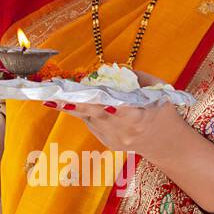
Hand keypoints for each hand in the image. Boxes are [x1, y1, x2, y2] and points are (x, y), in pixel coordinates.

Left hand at [43, 69, 188, 159]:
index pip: (116, 109)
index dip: (98, 104)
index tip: (81, 99)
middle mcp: (124, 131)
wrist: (166, 143)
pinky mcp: (106, 141)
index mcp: (139, 117)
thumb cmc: (161, 110)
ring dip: (69, 105)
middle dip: (72, 103)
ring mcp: (113, 139)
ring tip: (48, 96)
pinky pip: (90, 122)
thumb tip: (107, 70)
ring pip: (88, 118)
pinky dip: (80, 110)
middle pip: (94, 114)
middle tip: (50, 95)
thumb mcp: (158, 90)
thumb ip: (135, 78)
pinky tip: (63, 101)